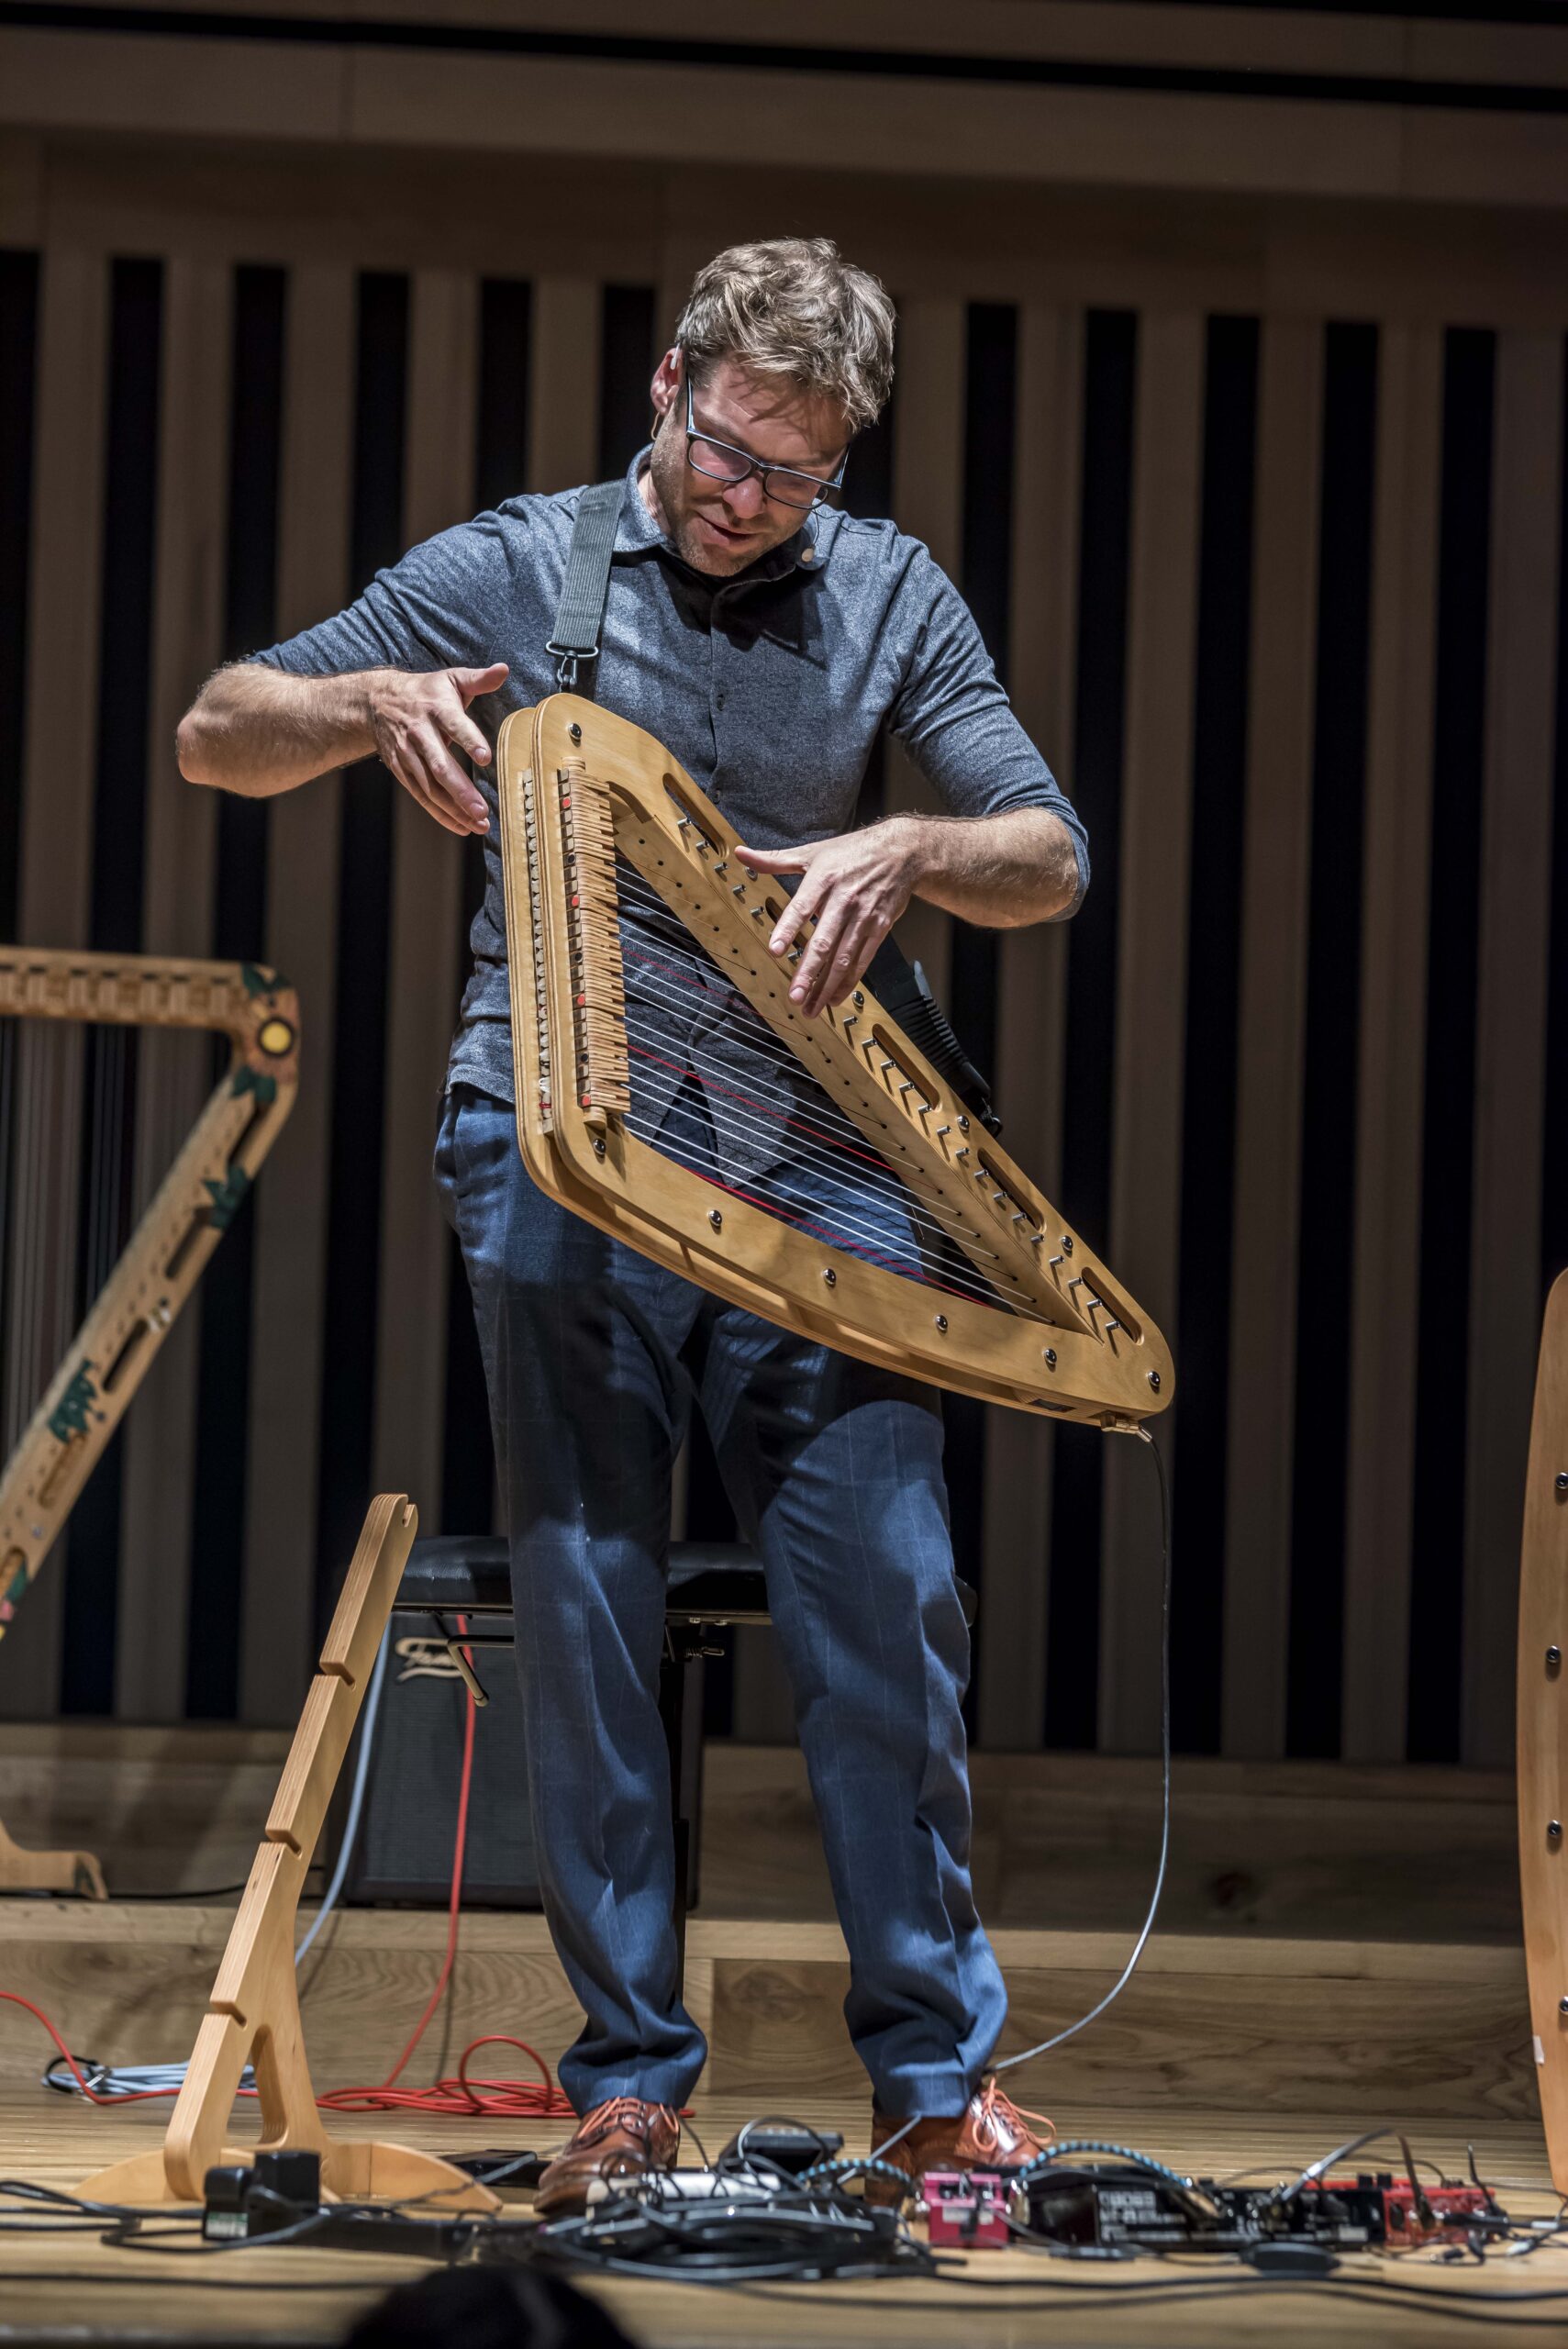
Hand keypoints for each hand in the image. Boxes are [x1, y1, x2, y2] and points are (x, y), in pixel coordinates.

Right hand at [369, 661, 507, 836]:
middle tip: (482, 810)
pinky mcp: (401, 770)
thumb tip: (503, 669)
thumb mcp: (451, 678)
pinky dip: (440, 813)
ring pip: (430, 786)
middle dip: (461, 790)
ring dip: (453, 808)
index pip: (454, 725)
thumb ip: (478, 679)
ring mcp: (408, 754)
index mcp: (436, 707)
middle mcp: (420, 733)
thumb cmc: (426, 691)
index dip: (469, 741)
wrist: (377, 700)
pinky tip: (461, 826)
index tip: (485, 758)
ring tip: (477, 824)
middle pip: (440, 765)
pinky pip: (421, 795)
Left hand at [736, 819, 922, 1018]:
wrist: (902, 852)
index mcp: (823, 879)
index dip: (788, 928)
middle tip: (794, 995)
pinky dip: (848, 982)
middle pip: (824, 942)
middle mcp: (844, 900)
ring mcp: (864, 917)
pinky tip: (833, 998)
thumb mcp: (813, 852)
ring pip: (843, 958)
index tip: (775, 950)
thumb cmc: (853, 852)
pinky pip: (862, 961)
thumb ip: (775, 859)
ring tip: (809, 1007)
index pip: (802, 907)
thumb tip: (741, 853)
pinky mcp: (879, 929)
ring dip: (825, 986)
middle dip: (808, 972)